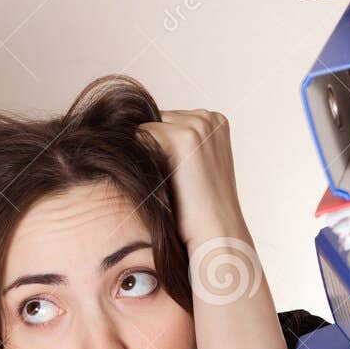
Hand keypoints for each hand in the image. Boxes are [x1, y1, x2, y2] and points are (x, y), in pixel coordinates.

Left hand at [136, 109, 252, 252]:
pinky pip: (139, 137)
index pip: (166, 120)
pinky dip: (141, 160)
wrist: (215, 231)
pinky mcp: (181, 136)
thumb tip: (133, 128)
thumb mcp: (196, 166)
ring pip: (145, 129)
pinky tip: (161, 181)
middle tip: (172, 182)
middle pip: (154, 121)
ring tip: (169, 182)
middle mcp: (207, 117)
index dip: (161, 149)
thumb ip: (178, 143)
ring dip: (146, 155)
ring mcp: (196, 124)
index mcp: (214, 120)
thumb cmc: (200, 207)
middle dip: (153, 149)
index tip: (176, 175)